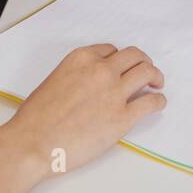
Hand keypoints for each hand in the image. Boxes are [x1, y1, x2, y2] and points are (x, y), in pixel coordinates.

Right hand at [2, 44, 165, 178]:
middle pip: (135, 56)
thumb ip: (78, 75)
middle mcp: (102, 70)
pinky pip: (150, 102)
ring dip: (155, 76)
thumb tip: (92, 85)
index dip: (119, 59)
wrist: (33, 143)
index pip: (111, 50)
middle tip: (147, 71)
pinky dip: (158, 101)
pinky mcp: (123, 117)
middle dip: (143, 61)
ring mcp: (114, 92)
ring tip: (157, 83)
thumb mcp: (55, 80)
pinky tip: (158, 103)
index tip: (122, 68)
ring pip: (147, 72)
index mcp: (82, 58)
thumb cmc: (36, 118)